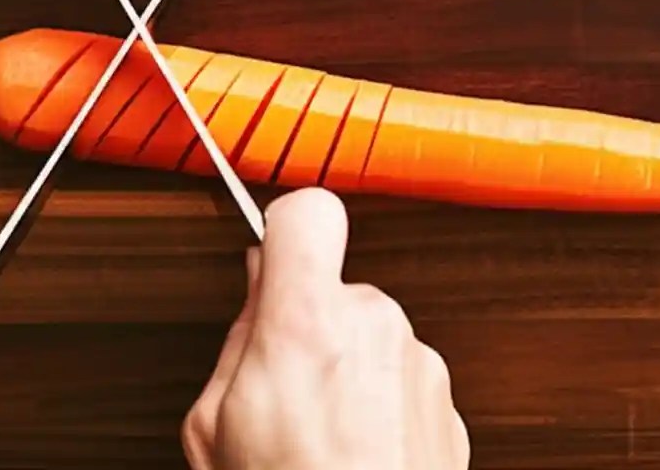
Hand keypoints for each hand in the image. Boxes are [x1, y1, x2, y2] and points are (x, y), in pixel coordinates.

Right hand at [182, 187, 469, 469]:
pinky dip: (381, 406)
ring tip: (320, 438)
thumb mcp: (212, 426)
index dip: (285, 229)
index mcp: (307, 325)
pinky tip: (355, 454)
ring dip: (348, 371)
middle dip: (308, 324)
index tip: (274, 255)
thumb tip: (258, 293)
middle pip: (337, 287)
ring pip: (372, 336)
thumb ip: (237, 342)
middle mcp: (376, 330)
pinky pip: (403, 377)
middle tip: (280, 391)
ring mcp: (420, 365)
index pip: (308, 213)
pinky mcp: (447, 403)